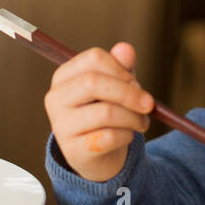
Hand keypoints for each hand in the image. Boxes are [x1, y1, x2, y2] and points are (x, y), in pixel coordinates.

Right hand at [44, 42, 154, 181]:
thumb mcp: (115, 86)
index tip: (135, 82)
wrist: (96, 155)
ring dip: (134, 118)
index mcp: (64, 76)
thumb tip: (126, 49)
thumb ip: (120, 67)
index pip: (93, 58)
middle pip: (94, 82)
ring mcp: (61, 125)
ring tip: (142, 122)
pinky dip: (127, 136)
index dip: (121, 69)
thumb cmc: (105, 112)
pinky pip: (109, 137)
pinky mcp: (73, 150)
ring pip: (106, 112)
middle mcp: (56, 98)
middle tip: (149, 104)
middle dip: (129, 93)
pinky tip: (127, 136)